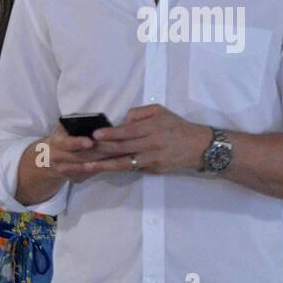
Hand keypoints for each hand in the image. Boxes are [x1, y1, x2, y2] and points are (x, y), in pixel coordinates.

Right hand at [37, 123, 120, 183]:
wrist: (47, 158)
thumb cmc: (62, 136)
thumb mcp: (63, 127)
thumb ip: (76, 123)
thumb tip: (97, 120)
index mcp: (56, 143)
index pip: (66, 143)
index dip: (78, 143)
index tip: (90, 142)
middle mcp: (58, 159)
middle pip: (81, 158)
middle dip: (99, 152)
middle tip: (117, 147)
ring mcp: (67, 171)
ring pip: (89, 167)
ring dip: (106, 161)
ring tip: (121, 154)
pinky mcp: (75, 178)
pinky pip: (93, 173)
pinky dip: (106, 167)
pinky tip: (119, 161)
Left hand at [88, 104, 209, 173]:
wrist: (200, 147)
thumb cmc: (176, 126)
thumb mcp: (160, 111)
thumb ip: (139, 113)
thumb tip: (122, 120)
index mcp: (152, 128)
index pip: (128, 132)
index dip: (110, 134)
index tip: (95, 135)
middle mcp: (151, 145)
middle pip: (122, 149)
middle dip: (101, 150)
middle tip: (82, 151)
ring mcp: (152, 160)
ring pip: (124, 164)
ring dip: (104, 166)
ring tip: (86, 167)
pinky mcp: (153, 170)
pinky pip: (132, 170)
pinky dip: (116, 170)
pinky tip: (101, 170)